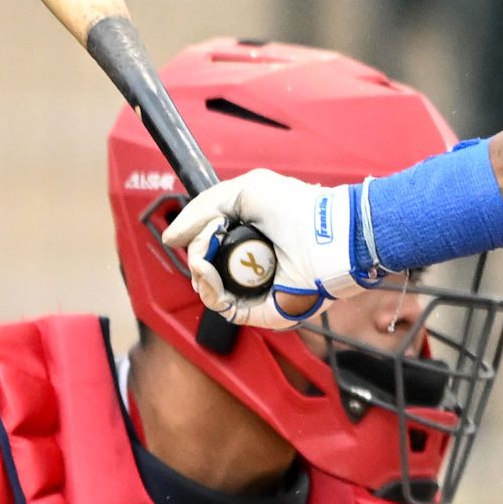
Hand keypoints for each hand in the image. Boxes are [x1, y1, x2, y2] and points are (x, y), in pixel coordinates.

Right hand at [162, 167, 364, 328]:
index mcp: (251, 241)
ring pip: (209, 291)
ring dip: (199, 271)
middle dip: (197, 254)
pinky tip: (210, 273)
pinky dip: (210, 291)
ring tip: (207, 257)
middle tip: (209, 238)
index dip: (199, 237)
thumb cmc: (297, 209)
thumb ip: (203, 208)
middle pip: (205, 270)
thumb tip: (172, 238)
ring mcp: (258, 291)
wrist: (330, 235)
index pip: (210, 247)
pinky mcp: (264, 311)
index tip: (207, 225)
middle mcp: (253, 268)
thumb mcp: (244, 192)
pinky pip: (224, 309)